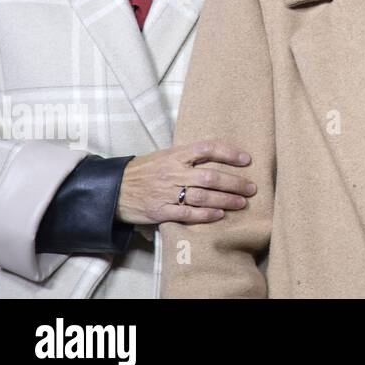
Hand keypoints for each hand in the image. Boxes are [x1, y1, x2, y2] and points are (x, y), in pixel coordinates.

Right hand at [115, 141, 256, 224]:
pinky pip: (187, 214)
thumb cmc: (144, 171)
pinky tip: (219, 215)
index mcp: (175, 155)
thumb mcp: (165, 156)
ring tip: (242, 203)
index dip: (229, 153)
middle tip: (251, 188)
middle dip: (234, 183)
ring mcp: (166, 192)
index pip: (207, 148)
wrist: (113, 189)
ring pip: (202, 196)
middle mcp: (173, 172)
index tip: (247, 160)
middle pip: (210, 176)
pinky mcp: (160, 211)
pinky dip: (205, 215)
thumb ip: (188, 157)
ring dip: (225, 200)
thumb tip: (220, 157)